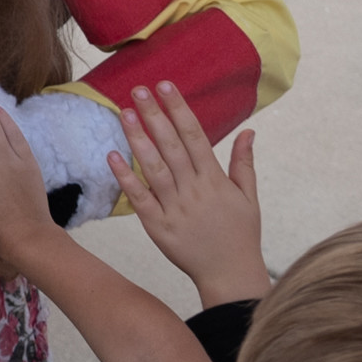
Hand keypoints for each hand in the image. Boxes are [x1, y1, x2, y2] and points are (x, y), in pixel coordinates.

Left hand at [112, 84, 268, 305]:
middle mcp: (194, 190)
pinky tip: (112, 155)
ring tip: (125, 113)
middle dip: (155, 115)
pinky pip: (139, 198)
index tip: (165, 86)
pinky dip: (126, 177)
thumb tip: (248, 131)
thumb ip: (243, 163)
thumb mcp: (248, 197)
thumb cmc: (240, 235)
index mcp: (214, 180)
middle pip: (171, 146)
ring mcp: (174, 208)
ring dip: (138, 139)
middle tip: (138, 89)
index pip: (194, 136)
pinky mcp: (158, 226)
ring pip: (154, 168)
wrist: (230, 275)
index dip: (178, 109)